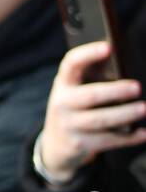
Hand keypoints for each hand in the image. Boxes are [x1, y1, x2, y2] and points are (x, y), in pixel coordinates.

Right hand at [38, 41, 145, 183]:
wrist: (55, 145)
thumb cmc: (73, 109)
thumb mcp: (74, 92)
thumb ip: (90, 81)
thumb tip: (124, 73)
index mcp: (63, 84)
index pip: (71, 64)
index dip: (88, 54)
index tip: (108, 47)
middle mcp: (62, 103)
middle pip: (90, 95)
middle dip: (115, 91)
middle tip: (137, 87)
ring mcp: (69, 125)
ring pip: (101, 120)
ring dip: (125, 114)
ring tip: (144, 109)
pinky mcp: (79, 144)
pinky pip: (108, 140)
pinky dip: (129, 138)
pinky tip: (143, 133)